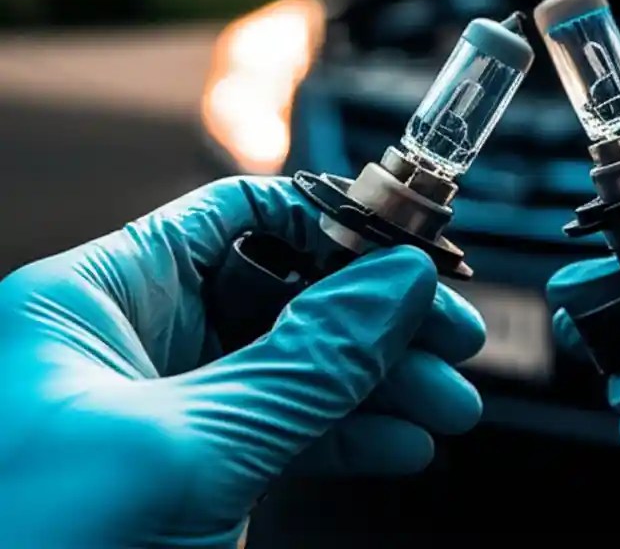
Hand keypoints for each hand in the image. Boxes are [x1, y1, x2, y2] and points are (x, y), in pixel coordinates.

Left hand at [0, 177, 484, 547]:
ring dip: (379, 386)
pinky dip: (350, 439)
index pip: (237, 217)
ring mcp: (162, 417)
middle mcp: (127, 347)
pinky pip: (286, 436)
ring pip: (296, 371)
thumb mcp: (189, 446)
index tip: (414, 253)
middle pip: (284, 295)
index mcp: (93, 302)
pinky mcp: (189, 480)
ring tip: (445, 403)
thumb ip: (305, 361)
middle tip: (448, 340)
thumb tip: (395, 285)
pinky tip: (398, 445)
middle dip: (375, 321)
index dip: (336, 226)